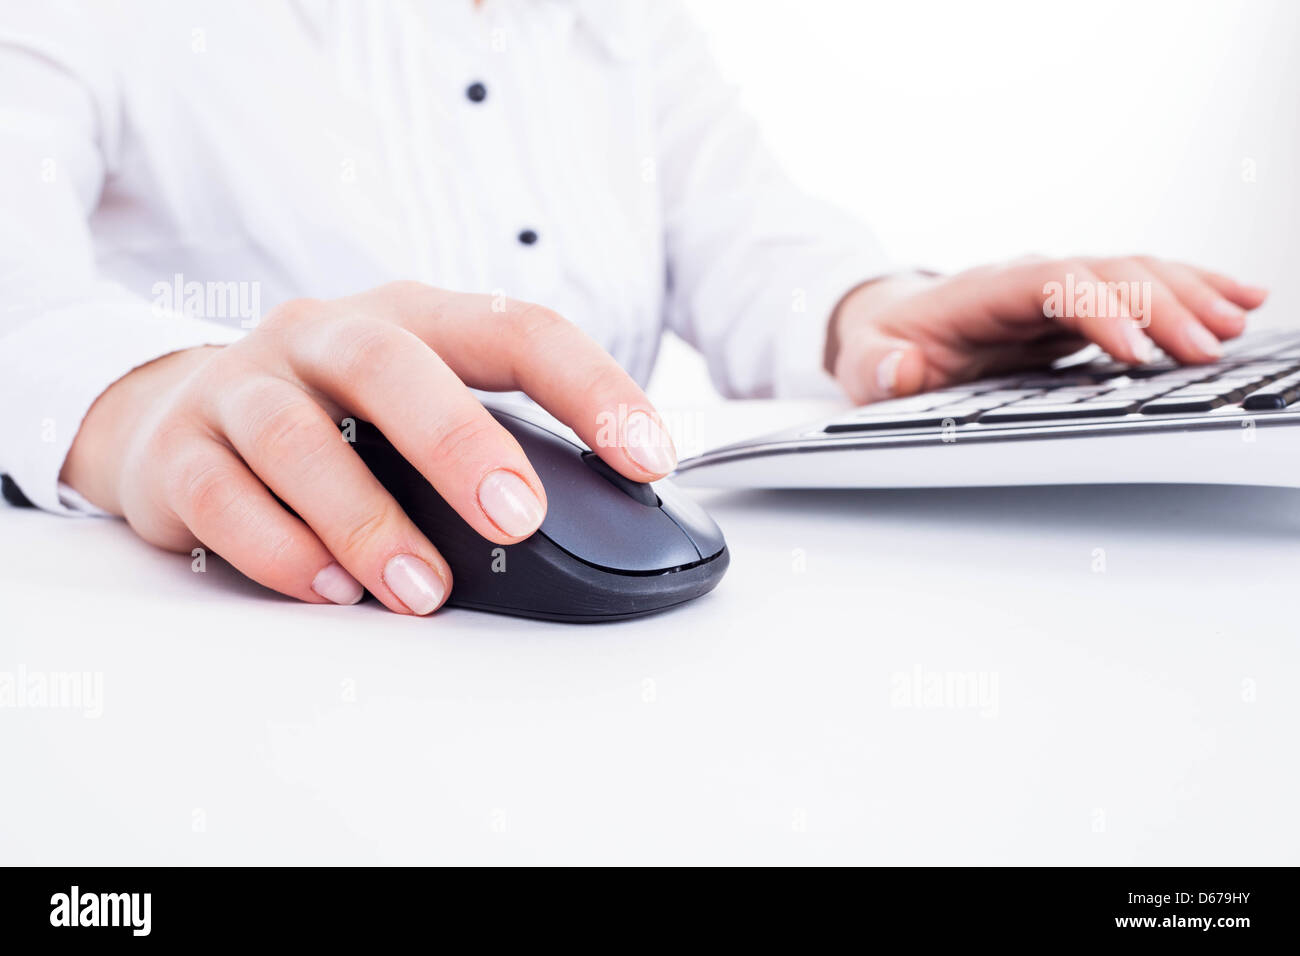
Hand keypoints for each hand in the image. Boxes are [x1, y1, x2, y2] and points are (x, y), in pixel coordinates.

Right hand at [61, 282, 676, 613]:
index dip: (590, 387)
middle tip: (516, 519)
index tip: (649, 457)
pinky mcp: (178, 449)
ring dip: (367, 521)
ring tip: (424, 590)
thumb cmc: (337, 416)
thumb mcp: (420, 404)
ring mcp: (243, 386)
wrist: (178, 413)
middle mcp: (324, 336)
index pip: (516, 330)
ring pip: (296, 437)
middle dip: (458, 440)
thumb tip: (596, 522)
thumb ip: (492, 444)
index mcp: (412, 318)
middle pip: (388, 365)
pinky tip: (331, 590)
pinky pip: (221, 496)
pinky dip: (280, 550)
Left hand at [826, 256, 1268, 403]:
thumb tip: (899, 369)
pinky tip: (1236, 300)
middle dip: (1161, 306)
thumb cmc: (885, 346)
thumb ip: (880, 370)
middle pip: (1107, 274)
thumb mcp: (867, 365)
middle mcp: (1031, 279)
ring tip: (1239, 319)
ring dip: (1188, 292)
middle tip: (1208, 348)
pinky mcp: (1079, 307)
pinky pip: (1141, 291)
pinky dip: (1190, 292)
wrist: (893, 324)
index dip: (1099, 312)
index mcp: (985, 291)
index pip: (1053, 285)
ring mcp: (1059, 289)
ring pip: (1134, 273)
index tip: (1137, 354)